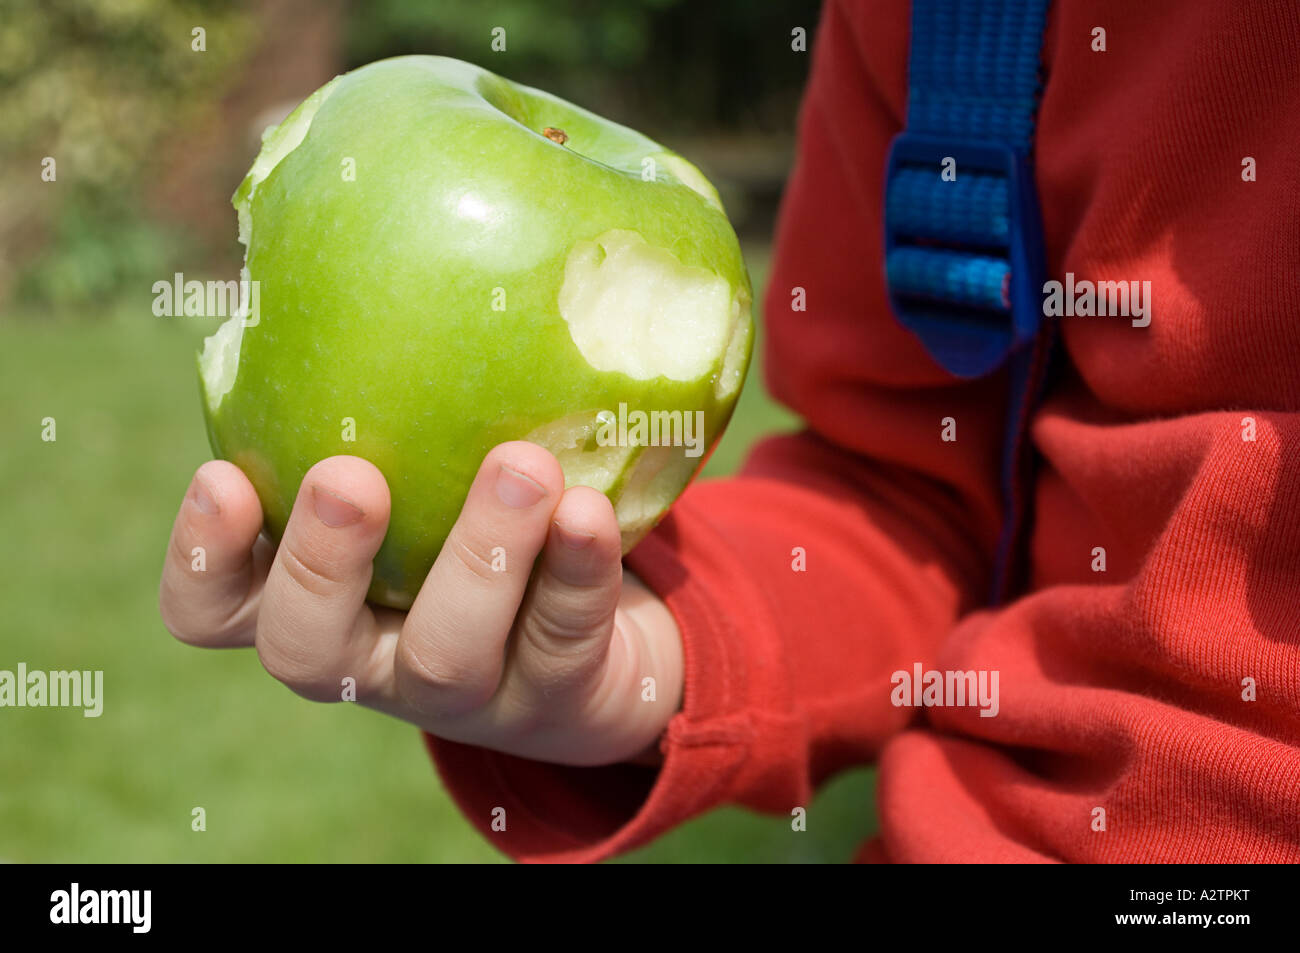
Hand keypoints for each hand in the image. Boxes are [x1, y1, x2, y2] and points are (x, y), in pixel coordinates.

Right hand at [159, 443, 682, 765]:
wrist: (599, 648)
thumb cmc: (475, 523)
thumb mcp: (419, 467)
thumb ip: (380, 399)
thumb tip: (367, 229)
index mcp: (312, 605)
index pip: (214, 609)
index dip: (202, 559)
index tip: (221, 475)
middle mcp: (370, 661)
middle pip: (306, 647)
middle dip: (320, 562)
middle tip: (350, 476)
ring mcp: (462, 695)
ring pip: (446, 651)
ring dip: (479, 554)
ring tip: (522, 465)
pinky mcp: (555, 698)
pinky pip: (562, 637)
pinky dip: (577, 570)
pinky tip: (590, 507)